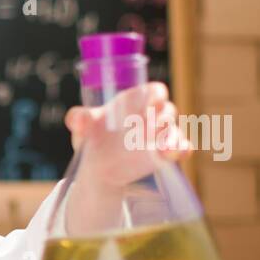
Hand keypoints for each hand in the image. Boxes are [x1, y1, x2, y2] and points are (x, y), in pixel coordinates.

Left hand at [64, 82, 192, 188]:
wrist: (98, 168)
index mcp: (136, 102)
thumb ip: (78, 119)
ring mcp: (160, 135)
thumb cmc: (93, 139)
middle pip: (168, 110)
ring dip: (172, 137)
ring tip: (161, 148)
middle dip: (162, 119)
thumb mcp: (83, 129)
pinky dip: (181, 150)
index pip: (155, 91)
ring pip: (175, 131)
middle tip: (146, 131)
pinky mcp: (164, 154)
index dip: (157, 94)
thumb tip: (79, 119)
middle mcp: (152, 116)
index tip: (152, 104)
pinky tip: (172, 155)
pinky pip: (181, 149)